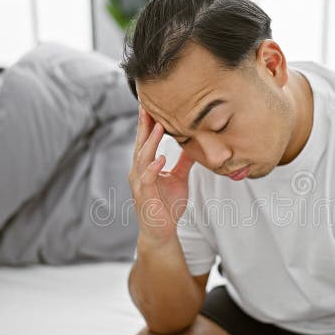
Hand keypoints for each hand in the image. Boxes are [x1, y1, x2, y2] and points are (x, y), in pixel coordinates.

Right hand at [128, 104, 194, 242]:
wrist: (162, 231)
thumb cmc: (167, 205)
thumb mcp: (180, 178)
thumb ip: (184, 161)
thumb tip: (195, 144)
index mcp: (145, 165)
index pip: (145, 139)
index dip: (148, 122)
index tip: (150, 104)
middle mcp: (139, 172)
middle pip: (140, 143)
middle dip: (144, 125)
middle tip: (147, 105)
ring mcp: (140, 184)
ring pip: (142, 158)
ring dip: (151, 141)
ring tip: (159, 126)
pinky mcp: (144, 196)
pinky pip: (147, 179)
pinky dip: (153, 168)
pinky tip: (160, 158)